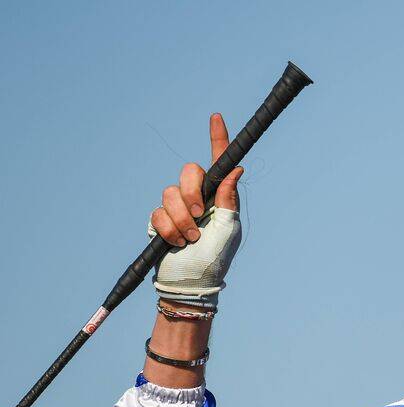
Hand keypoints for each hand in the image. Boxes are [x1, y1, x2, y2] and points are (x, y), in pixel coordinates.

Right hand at [149, 114, 243, 308]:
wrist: (190, 282)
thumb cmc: (216, 258)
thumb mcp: (229, 228)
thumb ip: (229, 199)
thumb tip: (236, 168)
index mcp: (219, 196)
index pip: (217, 163)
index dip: (217, 139)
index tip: (217, 117)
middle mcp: (197, 198)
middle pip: (188, 172)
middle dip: (191, 193)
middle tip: (199, 214)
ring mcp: (177, 209)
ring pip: (170, 193)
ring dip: (181, 219)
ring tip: (189, 238)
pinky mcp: (160, 220)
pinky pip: (157, 212)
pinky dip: (168, 229)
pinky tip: (175, 243)